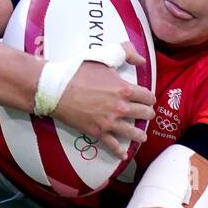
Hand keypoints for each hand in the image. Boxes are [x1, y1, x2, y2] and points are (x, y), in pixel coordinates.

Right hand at [53, 41, 155, 158]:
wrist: (57, 89)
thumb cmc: (79, 71)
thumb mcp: (104, 56)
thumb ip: (126, 52)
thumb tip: (141, 60)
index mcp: (124, 89)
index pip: (147, 96)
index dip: (150, 97)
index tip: (149, 99)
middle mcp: (121, 107)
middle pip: (144, 114)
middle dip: (147, 114)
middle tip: (146, 114)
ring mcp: (110, 122)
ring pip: (133, 132)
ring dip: (140, 134)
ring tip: (142, 136)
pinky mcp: (98, 132)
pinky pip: (112, 145)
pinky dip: (119, 151)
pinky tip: (123, 155)